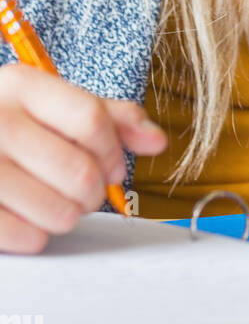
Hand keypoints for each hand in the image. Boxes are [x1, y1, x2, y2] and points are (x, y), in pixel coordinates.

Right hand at [0, 64, 167, 253]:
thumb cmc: (6, 126)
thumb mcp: (50, 106)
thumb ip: (108, 117)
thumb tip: (157, 140)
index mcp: (20, 86)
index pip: (92, 119)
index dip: (114, 151)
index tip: (114, 166)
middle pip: (80, 171)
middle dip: (95, 191)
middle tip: (85, 192)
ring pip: (59, 210)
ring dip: (68, 215)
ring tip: (55, 203)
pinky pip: (26, 237)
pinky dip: (37, 235)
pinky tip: (27, 218)